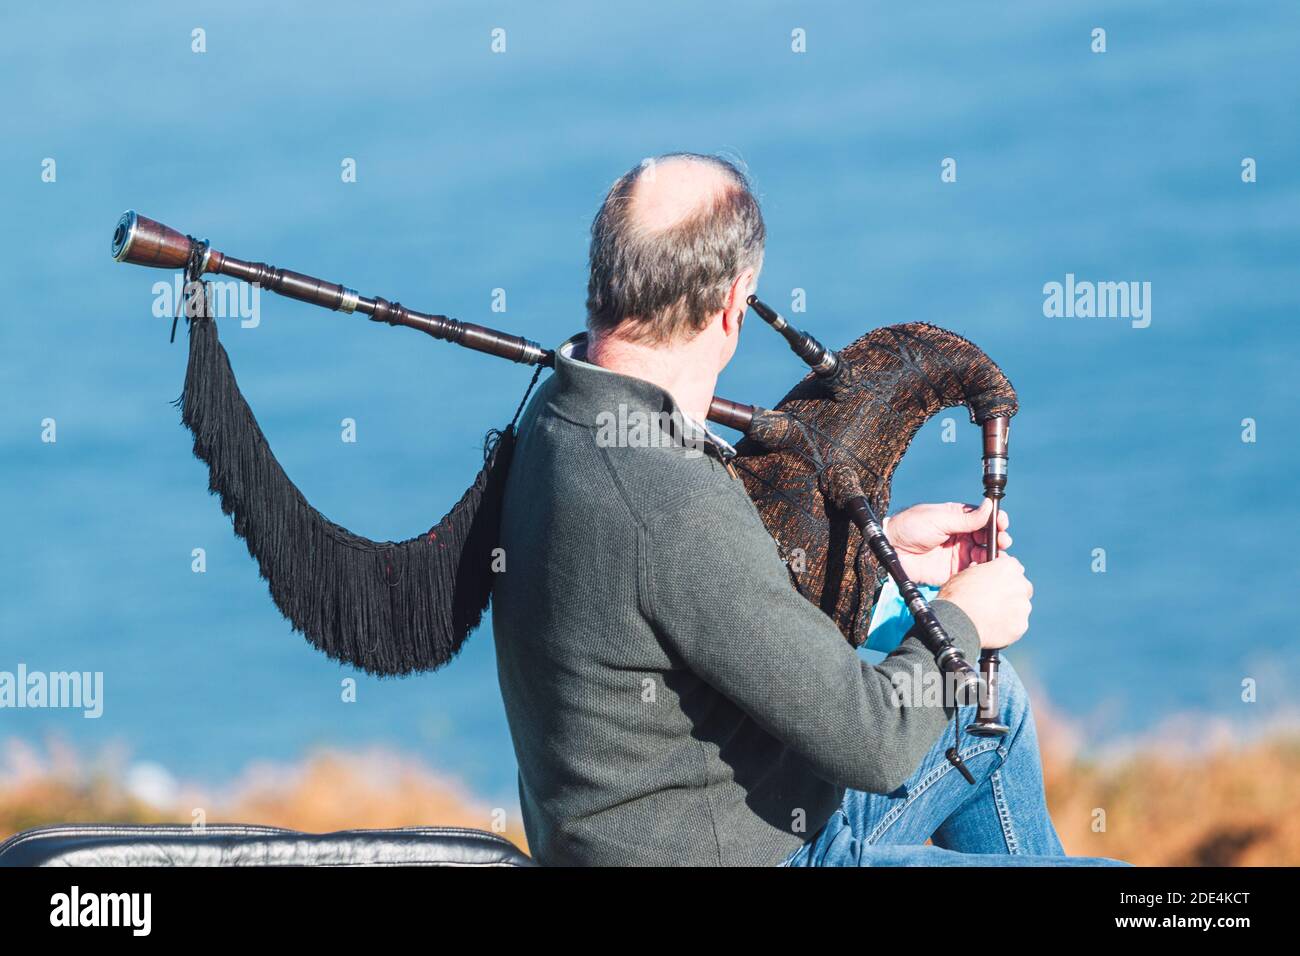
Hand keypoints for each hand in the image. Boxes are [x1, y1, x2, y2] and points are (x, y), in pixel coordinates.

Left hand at [883, 500, 1010, 585]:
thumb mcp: (939, 518)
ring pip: (984, 555)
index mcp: (958, 518)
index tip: (1002, 523)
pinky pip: (973, 572)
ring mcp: (959, 553)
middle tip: (1002, 541)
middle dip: (998, 539)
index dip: (995, 520)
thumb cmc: (910, 527)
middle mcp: (962, 536)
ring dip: (993, 556)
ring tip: (995, 557)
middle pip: (988, 538)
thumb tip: (989, 506)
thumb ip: (965, 518)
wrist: (892, 549)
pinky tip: (985, 570)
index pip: (984, 519)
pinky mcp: (954, 571)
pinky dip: (982, 571)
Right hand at [936, 554, 1032, 649]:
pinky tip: (992, 628)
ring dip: (1009, 610)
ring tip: (989, 617)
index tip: (997, 581)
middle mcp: (1020, 585)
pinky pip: (1016, 625)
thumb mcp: (965, 574)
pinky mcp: (1021, 626)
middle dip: (1010, 593)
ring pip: (1019, 607)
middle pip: (1021, 587)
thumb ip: (981, 572)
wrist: (955, 623)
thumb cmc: (956, 596)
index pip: (1013, 566)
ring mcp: (1022, 607)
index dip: (1003, 575)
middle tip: (994, 600)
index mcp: (1007, 567)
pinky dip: (1007, 627)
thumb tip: (983, 575)